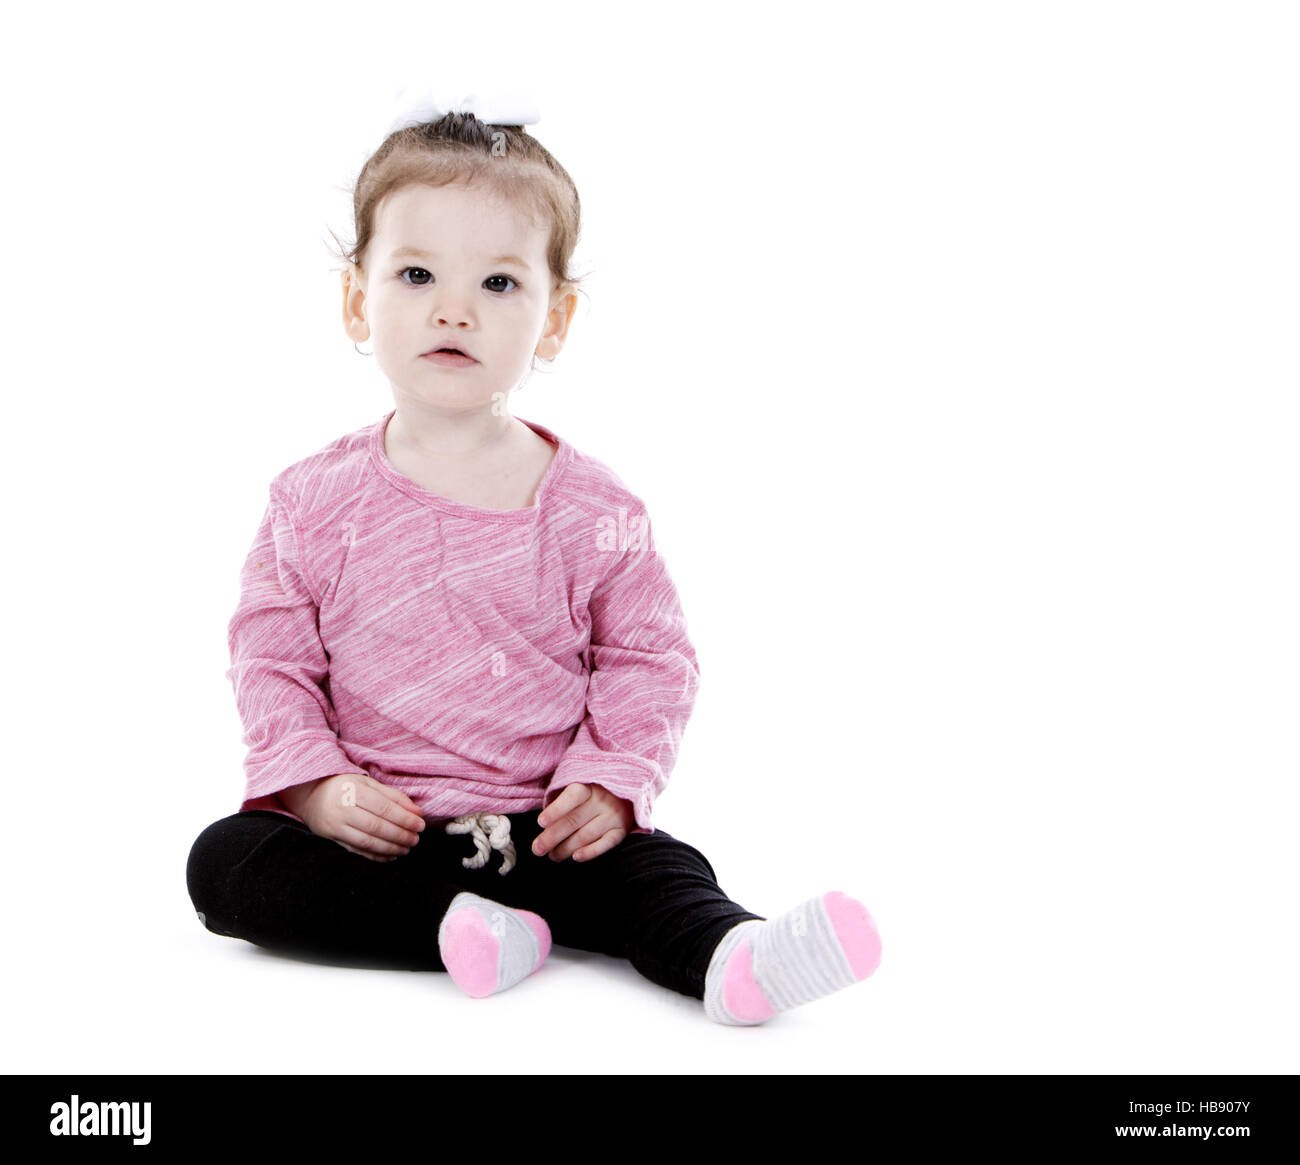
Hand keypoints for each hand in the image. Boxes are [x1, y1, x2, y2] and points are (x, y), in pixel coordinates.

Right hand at [281, 773, 424, 862]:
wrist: (310, 795)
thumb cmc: (345, 786)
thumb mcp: (367, 783)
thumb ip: (393, 796)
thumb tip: (417, 812)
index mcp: (353, 790)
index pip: (383, 807)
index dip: (404, 818)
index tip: (420, 824)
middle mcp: (342, 808)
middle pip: (376, 826)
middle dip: (400, 835)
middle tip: (416, 839)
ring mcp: (335, 826)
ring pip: (366, 842)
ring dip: (390, 848)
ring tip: (406, 848)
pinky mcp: (332, 839)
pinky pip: (357, 851)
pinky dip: (376, 856)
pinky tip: (390, 855)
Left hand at [533, 783, 634, 862]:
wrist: (623, 792)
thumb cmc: (591, 791)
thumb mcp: (577, 785)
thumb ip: (561, 799)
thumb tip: (543, 824)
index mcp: (588, 785)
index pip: (571, 797)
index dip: (556, 810)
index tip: (540, 822)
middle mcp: (602, 799)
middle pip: (574, 820)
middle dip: (552, 837)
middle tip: (537, 849)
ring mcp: (613, 815)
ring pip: (586, 835)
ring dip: (566, 848)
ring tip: (553, 856)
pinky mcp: (621, 829)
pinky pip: (606, 844)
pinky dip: (591, 852)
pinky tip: (576, 857)